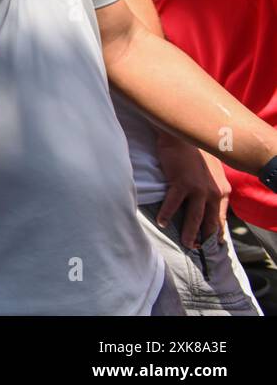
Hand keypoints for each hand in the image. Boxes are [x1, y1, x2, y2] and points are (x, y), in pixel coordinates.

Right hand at [155, 133, 228, 248]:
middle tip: (198, 248)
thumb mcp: (212, 171)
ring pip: (195, 217)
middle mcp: (213, 192)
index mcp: (222, 190)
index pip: (221, 216)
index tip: (212, 242)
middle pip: (210, 221)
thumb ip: (212, 187)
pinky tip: (162, 222)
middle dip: (205, 237)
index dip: (216, 231)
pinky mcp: (182, 183)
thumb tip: (207, 201)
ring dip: (189, 233)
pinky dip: (166, 214)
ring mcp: (198, 189)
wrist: (183, 136)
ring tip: (186, 244)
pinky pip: (173, 204)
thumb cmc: (194, 152)